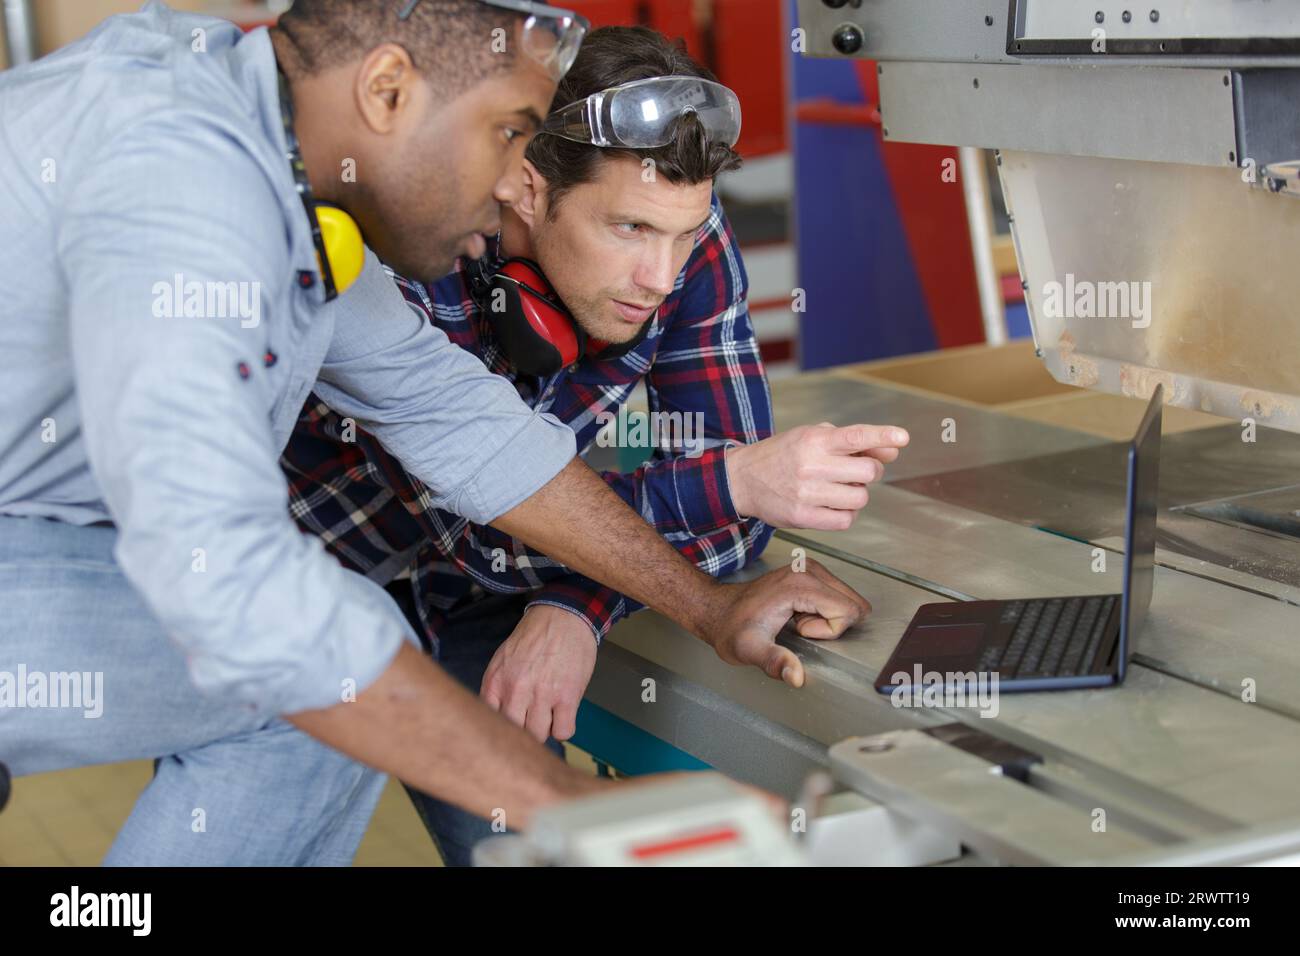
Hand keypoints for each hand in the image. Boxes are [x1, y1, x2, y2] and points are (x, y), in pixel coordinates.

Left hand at [480, 604, 598, 742]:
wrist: (562, 615)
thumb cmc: (534, 637)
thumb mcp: (502, 661)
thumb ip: (496, 690)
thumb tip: (498, 719)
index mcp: (496, 682)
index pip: (489, 723)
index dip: (501, 729)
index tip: (509, 729)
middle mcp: (516, 690)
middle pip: (515, 734)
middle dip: (523, 732)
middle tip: (531, 723)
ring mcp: (542, 695)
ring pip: (538, 736)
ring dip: (544, 729)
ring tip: (549, 716)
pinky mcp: (567, 696)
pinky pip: (563, 731)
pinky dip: (563, 728)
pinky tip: (563, 715)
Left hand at [696, 559, 871, 687]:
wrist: (719, 610)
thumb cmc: (732, 628)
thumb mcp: (750, 650)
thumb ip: (774, 662)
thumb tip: (796, 677)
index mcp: (800, 584)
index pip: (848, 610)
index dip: (829, 630)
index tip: (800, 631)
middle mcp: (808, 570)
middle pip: (852, 603)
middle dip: (832, 624)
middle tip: (799, 628)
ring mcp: (810, 568)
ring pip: (846, 601)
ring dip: (827, 619)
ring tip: (796, 622)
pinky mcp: (809, 572)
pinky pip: (836, 597)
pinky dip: (823, 611)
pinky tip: (797, 615)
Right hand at [725, 422, 909, 529]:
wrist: (744, 479)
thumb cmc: (785, 455)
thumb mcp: (814, 437)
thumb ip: (854, 443)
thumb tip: (892, 453)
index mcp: (814, 440)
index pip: (855, 436)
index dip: (882, 436)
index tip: (902, 438)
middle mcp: (811, 465)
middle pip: (867, 473)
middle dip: (869, 473)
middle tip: (855, 472)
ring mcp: (806, 493)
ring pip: (860, 498)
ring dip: (857, 494)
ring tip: (838, 489)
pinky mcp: (803, 516)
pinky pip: (845, 520)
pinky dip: (846, 514)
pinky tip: (832, 505)